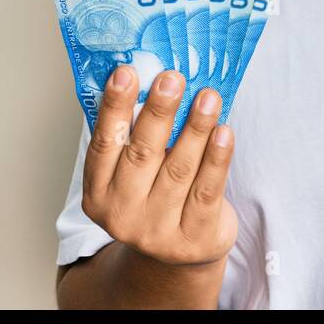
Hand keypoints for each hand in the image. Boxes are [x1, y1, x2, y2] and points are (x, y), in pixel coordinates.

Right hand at [81, 66, 237, 267]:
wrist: (179, 251)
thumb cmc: (156, 194)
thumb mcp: (134, 173)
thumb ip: (135, 135)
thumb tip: (152, 76)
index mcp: (99, 192)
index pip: (104, 143)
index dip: (114, 107)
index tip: (126, 72)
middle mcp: (123, 214)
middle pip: (143, 154)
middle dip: (159, 112)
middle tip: (172, 77)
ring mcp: (158, 231)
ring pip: (179, 169)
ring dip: (196, 128)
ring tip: (209, 97)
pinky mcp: (195, 238)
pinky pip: (208, 191)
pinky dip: (217, 159)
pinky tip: (224, 132)